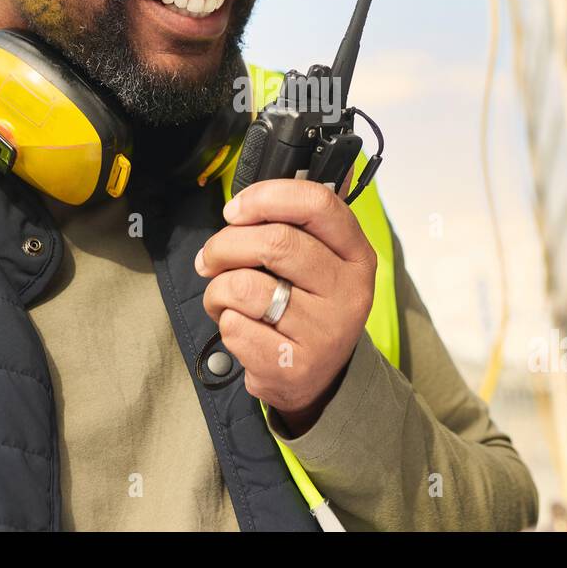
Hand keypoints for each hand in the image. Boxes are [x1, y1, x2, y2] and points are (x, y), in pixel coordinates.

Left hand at [194, 177, 377, 434]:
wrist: (318, 380)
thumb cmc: (308, 305)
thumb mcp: (321, 261)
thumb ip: (295, 223)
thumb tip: (256, 187)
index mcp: (356, 254)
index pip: (318, 204)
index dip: (266, 197)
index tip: (234, 210)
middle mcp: (348, 291)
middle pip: (275, 242)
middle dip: (225, 244)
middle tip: (210, 258)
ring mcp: (323, 332)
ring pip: (245, 286)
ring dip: (217, 289)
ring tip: (223, 297)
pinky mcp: (293, 365)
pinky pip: (235, 327)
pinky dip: (223, 322)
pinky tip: (238, 327)